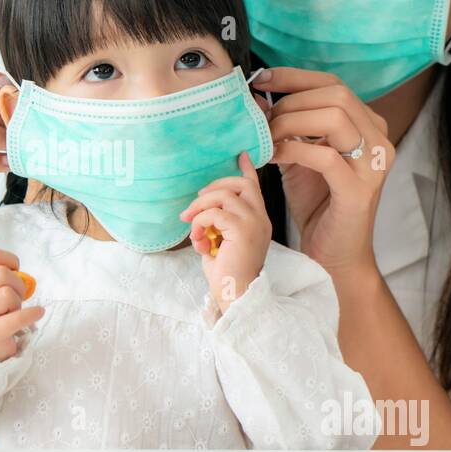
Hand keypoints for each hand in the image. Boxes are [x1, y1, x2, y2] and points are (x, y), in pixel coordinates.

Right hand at [0, 249, 44, 360]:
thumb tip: (24, 276)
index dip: (9, 259)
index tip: (14, 271)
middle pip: (2, 273)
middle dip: (17, 283)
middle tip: (16, 296)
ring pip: (7, 294)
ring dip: (18, 302)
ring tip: (13, 311)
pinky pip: (16, 318)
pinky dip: (31, 314)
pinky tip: (37, 313)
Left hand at [181, 152, 271, 314]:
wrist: (236, 296)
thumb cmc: (226, 275)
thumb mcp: (219, 244)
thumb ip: (215, 226)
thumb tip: (197, 216)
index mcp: (258, 221)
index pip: (254, 187)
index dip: (246, 170)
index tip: (240, 155)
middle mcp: (260, 218)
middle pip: (238, 184)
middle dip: (213, 186)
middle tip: (195, 203)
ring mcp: (253, 222)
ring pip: (223, 195)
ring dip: (200, 207)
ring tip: (190, 225)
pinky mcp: (242, 229)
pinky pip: (214, 213)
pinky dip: (199, 223)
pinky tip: (197, 240)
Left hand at [251, 68, 392, 280]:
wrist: (333, 254)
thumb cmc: (318, 204)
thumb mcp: (299, 157)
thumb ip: (285, 128)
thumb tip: (258, 98)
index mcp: (368, 126)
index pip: (334, 84)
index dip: (295, 78)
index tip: (262, 80)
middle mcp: (378, 139)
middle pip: (336, 94)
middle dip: (291, 101)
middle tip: (262, 119)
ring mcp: (373, 164)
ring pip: (334, 117)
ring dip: (291, 122)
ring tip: (267, 138)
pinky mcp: (360, 189)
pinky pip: (325, 156)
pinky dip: (294, 150)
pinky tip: (273, 156)